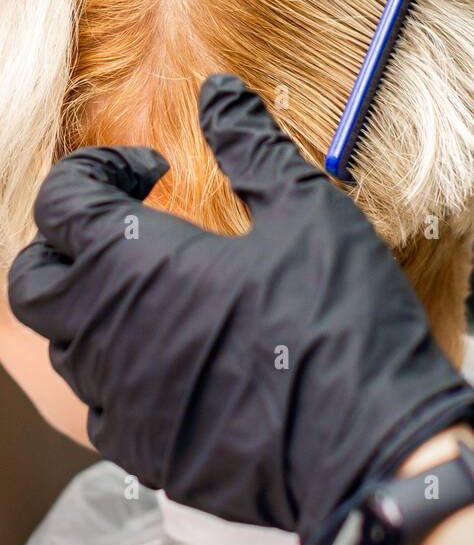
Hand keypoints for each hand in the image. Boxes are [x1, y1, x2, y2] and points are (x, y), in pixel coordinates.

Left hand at [7, 75, 473, 544]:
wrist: (369, 446)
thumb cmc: (337, 321)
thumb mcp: (304, 208)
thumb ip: (250, 144)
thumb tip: (219, 92)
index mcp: (132, 263)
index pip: (61, 200)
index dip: (99, 170)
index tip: (151, 169)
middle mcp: (104, 334)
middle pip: (32, 278)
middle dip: (67, 240)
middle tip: (127, 224)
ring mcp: (118, 400)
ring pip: (60, 344)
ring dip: (90, 303)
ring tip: (155, 285)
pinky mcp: (141, 452)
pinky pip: (96, 405)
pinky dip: (115, 369)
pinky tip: (172, 354)